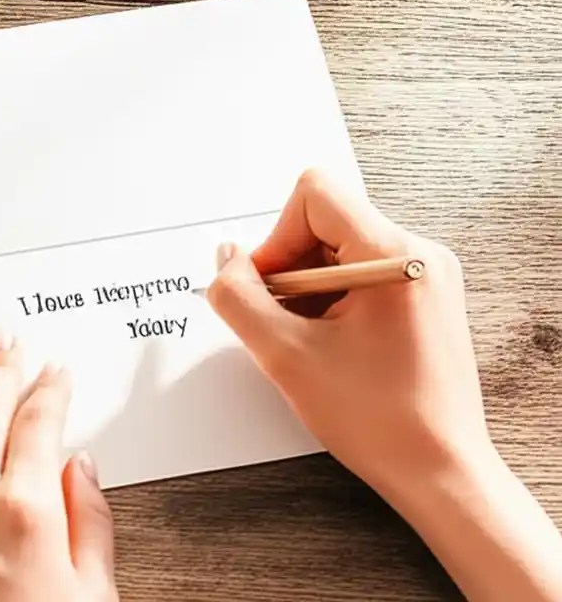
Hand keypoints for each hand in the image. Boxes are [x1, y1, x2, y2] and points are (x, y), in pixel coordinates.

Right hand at [207, 169, 561, 600]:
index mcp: (395, 255)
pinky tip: (330, 346)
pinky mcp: (424, 298)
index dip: (276, 238)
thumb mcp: (285, 355)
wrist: (439, 470)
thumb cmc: (381, 420)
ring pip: (339, 250)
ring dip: (309, 291)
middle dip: (290, 270)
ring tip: (311, 342)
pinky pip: (360, 275)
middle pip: (325, 222)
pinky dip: (331, 303)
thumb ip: (238, 298)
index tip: (269, 289)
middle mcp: (420, 254)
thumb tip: (226, 261)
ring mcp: (426, 276)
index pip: (316, 194)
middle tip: (284, 324)